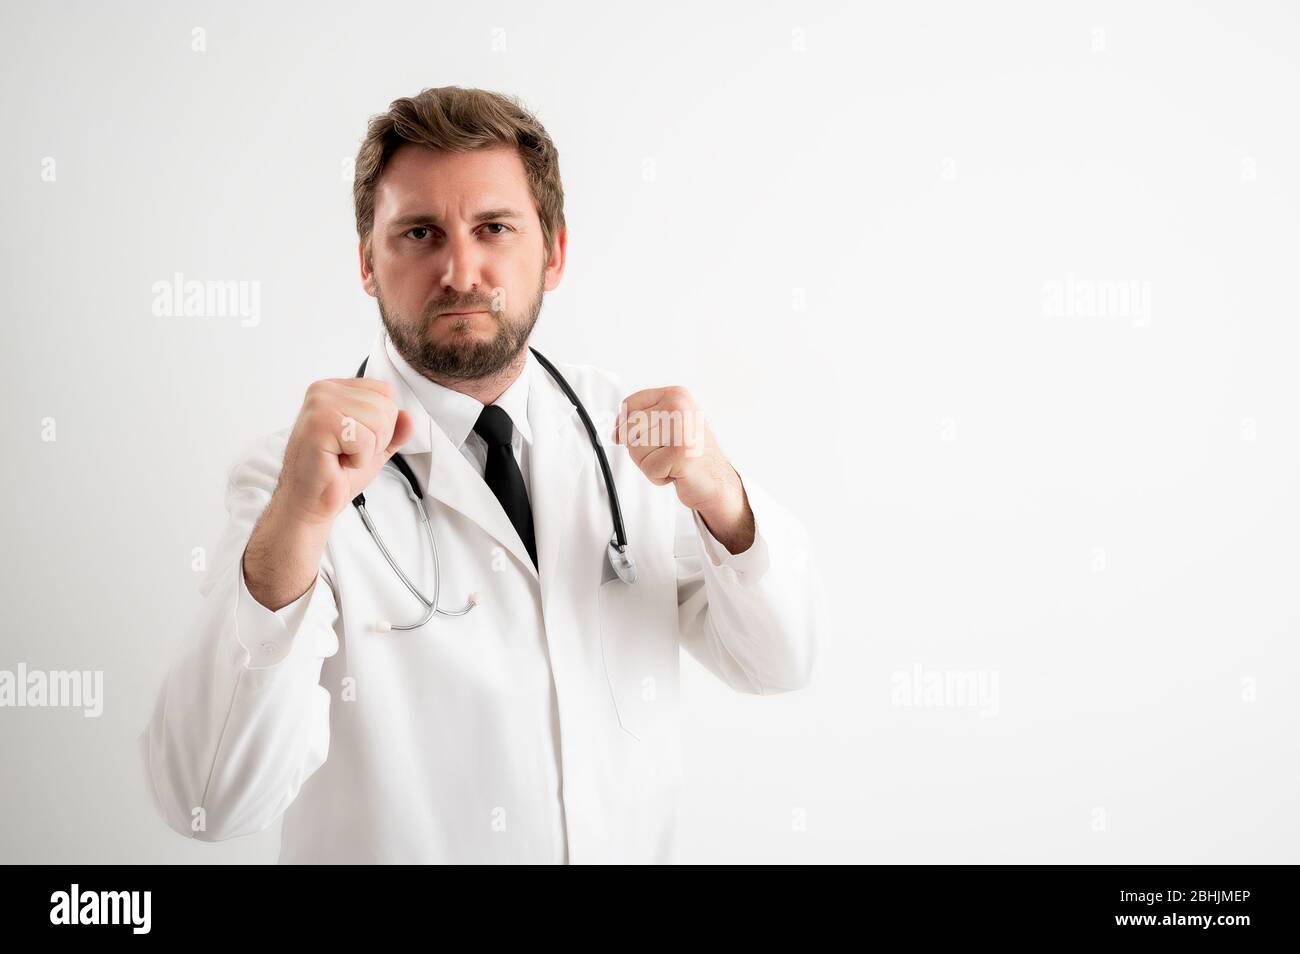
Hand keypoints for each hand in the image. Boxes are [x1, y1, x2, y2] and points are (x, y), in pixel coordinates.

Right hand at [275, 378, 414, 529]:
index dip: (383, 424)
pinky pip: (364, 439)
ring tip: (343, 456)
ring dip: (368, 450)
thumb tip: (408, 417)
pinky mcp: (319, 424)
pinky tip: (338, 461)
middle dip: (377, 439)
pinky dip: (358, 458)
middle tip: (349, 452)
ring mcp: (320, 405)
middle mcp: (325, 391)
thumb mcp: (375, 447)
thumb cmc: (334, 474)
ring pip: (379, 421)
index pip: (385, 391)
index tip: (357, 440)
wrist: (310, 501)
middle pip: (385, 406)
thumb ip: (394, 431)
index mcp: (336, 389)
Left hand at [610, 386, 754, 552]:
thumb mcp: (669, 424)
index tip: (632, 436)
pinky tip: (678, 472)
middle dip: (641, 448)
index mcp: (676, 394)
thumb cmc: (691, 453)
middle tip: (666, 452)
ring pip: (636, 449)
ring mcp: (682, 429)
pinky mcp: (681, 454)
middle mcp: (680, 407)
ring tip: (673, 461)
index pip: (630, 405)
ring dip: (650, 463)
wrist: (717, 481)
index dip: (624, 424)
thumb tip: (616, 431)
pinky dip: (659, 476)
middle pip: (630, 429)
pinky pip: (648, 468)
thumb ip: (642, 419)